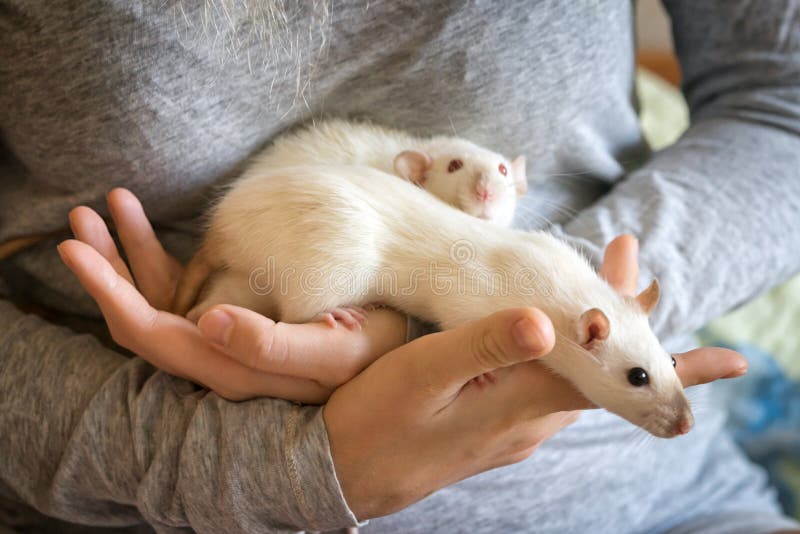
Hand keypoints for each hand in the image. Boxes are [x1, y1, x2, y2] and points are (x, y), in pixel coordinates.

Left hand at [59, 188, 399, 401]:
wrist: (399, 345)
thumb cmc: (372, 349)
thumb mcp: (333, 352)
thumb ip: (270, 347)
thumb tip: (207, 322)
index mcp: (232, 369)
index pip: (154, 339)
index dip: (111, 295)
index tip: (77, 248)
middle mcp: (219, 357)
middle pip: (141, 317)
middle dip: (108, 268)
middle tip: (81, 217)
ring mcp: (224, 335)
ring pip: (156, 299)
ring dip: (125, 253)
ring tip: (106, 204)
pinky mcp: (236, 312)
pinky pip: (181, 287)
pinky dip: (155, 252)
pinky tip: (139, 216)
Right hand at [323, 235, 747, 518]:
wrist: (339, 475)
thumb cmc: (374, 421)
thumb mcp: (423, 376)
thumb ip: (485, 346)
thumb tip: (549, 322)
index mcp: (519, 405)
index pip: (605, 372)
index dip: (650, 345)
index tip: (695, 324)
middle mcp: (526, 422)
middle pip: (596, 374)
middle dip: (624, 324)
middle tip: (639, 274)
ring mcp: (508, 428)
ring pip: (571, 381)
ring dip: (593, 339)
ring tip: (606, 298)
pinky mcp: (490, 426)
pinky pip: (545, 388)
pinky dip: (562, 356)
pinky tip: (553, 342)